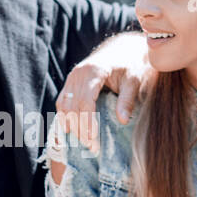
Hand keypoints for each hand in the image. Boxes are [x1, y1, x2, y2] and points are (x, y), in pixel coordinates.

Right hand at [55, 32, 152, 152]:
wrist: (121, 50)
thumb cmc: (130, 65)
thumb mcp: (134, 80)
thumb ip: (127, 99)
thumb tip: (123, 121)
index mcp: (94, 71)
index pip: (85, 101)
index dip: (87, 121)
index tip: (93, 138)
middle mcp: (78, 73)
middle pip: (73, 106)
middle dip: (80, 128)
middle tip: (91, 147)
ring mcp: (72, 77)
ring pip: (64, 105)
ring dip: (71, 125)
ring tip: (83, 142)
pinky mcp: (70, 82)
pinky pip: (62, 102)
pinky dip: (65, 117)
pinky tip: (72, 131)